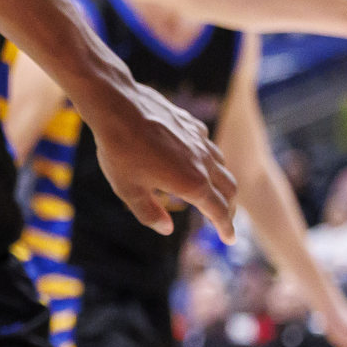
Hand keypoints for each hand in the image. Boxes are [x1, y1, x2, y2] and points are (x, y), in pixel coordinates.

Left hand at [83, 81, 237, 239]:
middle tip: (223, 220)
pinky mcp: (191, 124)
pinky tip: (197, 160)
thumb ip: (149, 213)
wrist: (116, 106)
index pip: (218, 211)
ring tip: (213, 192)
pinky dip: (210, 159)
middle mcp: (203, 162)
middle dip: (228, 208)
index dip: (225, 228)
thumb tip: (167, 229)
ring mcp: (199, 140)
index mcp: (192, 183)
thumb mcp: (128, 190)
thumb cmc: (119, 150)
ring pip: (222, 165)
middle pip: (229, 189)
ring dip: (222, 183)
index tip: (230, 239)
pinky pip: (208, 145)